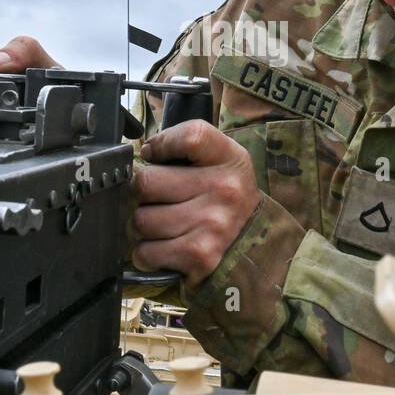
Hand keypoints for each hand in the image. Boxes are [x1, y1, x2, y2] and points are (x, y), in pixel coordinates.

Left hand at [131, 120, 262, 287]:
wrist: (253, 239)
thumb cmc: (220, 192)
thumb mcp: (217, 157)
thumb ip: (182, 146)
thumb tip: (143, 154)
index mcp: (229, 158)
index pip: (189, 137)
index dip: (160, 145)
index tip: (154, 156)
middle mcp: (225, 190)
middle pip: (147, 182)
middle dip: (142, 191)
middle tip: (154, 196)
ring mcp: (213, 225)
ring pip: (141, 220)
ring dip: (143, 224)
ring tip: (161, 222)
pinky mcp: (201, 256)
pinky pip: (146, 252)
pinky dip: (146, 253)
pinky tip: (162, 246)